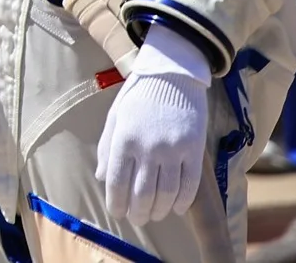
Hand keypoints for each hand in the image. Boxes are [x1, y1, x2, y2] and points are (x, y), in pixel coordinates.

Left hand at [96, 25, 209, 225]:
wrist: (172, 76)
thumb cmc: (138, 97)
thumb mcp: (115, 117)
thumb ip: (106, 148)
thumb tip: (101, 178)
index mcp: (124, 139)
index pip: (117, 182)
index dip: (116, 203)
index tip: (117, 213)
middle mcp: (147, 147)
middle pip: (142, 193)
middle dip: (137, 212)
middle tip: (136, 219)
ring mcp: (173, 150)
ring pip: (166, 193)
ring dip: (159, 210)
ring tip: (154, 214)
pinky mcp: (194, 150)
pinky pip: (190, 185)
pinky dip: (183, 201)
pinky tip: (177, 208)